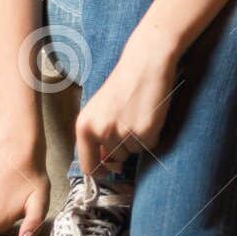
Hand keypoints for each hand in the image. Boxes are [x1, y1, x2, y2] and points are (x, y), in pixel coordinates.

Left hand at [74, 37, 179, 177]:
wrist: (145, 63)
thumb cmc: (123, 85)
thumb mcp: (100, 109)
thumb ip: (96, 136)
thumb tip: (104, 165)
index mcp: (84, 127)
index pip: (88, 166)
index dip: (100, 172)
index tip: (108, 172)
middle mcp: (101, 132)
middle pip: (115, 160)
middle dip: (123, 148)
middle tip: (127, 120)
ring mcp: (123, 133)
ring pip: (133, 153)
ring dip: (137, 140)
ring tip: (137, 114)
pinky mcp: (145, 132)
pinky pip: (149, 146)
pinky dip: (152, 134)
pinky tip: (149, 115)